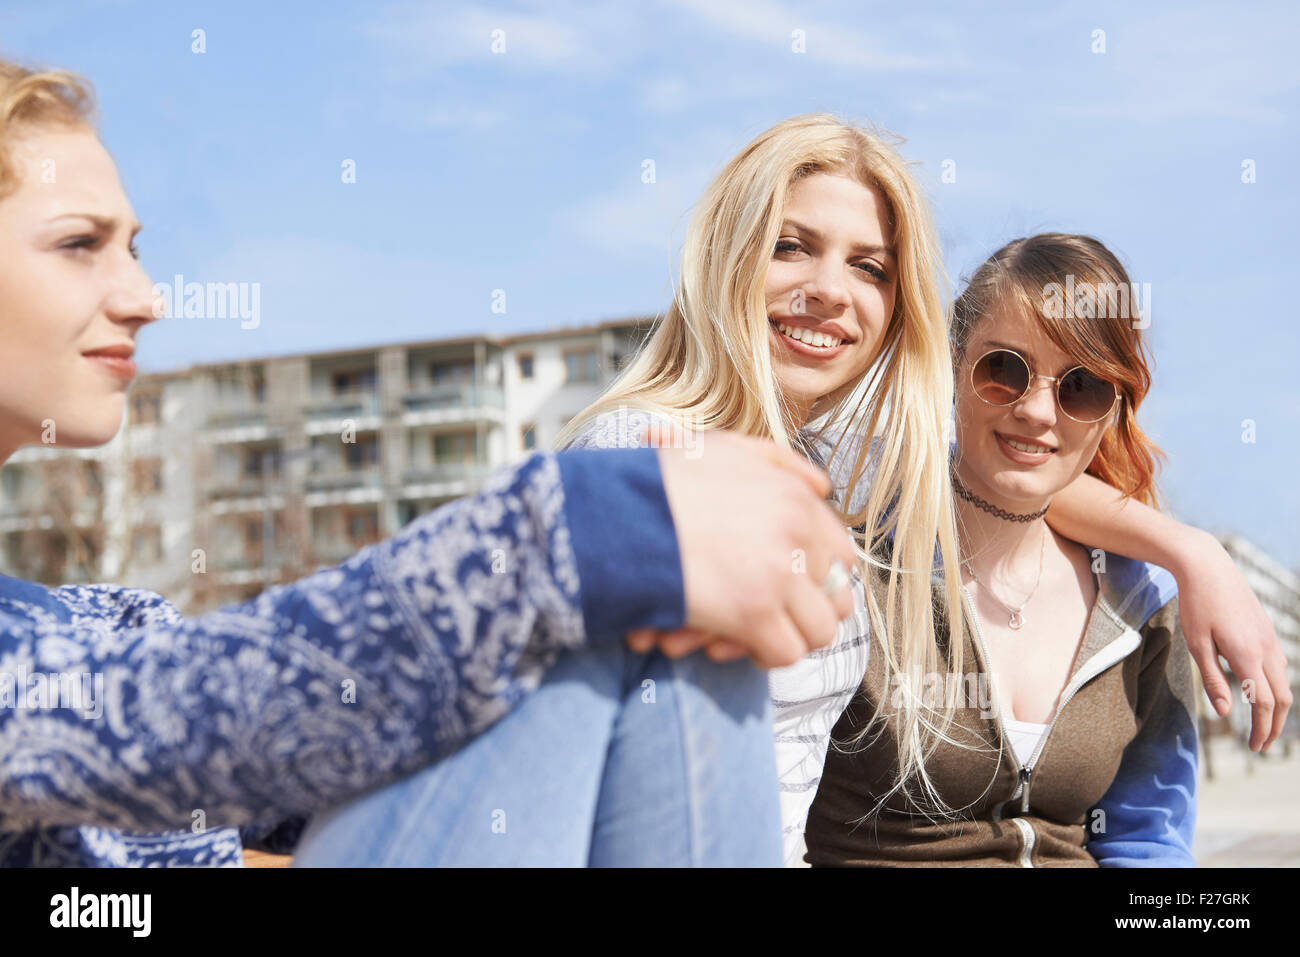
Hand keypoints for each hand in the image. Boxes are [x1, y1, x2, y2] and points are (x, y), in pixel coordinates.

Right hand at [648, 423, 856, 668]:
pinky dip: (758, 655)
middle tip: (768, 617)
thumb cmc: (659, 483)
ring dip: (784, 637)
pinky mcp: (754, 613)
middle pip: (837, 598)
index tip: (787, 587)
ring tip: (744, 633)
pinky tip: (723, 642)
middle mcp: (799, 534)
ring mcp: (780, 576)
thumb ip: (777, 462)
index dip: (819, 578)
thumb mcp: (722, 449)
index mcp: (796, 497)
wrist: (616, 513)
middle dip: (804, 613)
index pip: (843, 554)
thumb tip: (821, 485)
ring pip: (819, 632)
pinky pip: (785, 653)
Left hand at [1170, 527, 1291, 751]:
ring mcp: (1270, 638)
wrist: (1208, 566)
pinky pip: (1279, 666)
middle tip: (1260, 745)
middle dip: (1274, 725)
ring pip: (1284, 682)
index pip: (1264, 703)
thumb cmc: (1196, 605)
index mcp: (1247, 655)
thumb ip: (1213, 680)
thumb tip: (1227, 714)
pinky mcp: (1267, 630)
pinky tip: (1262, 692)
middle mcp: (1266, 648)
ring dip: (1278, 707)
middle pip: (1283, 697)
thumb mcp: (1197, 644)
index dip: (1262, 729)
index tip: (1254, 748)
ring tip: (1263, 723)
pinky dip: (1276, 686)